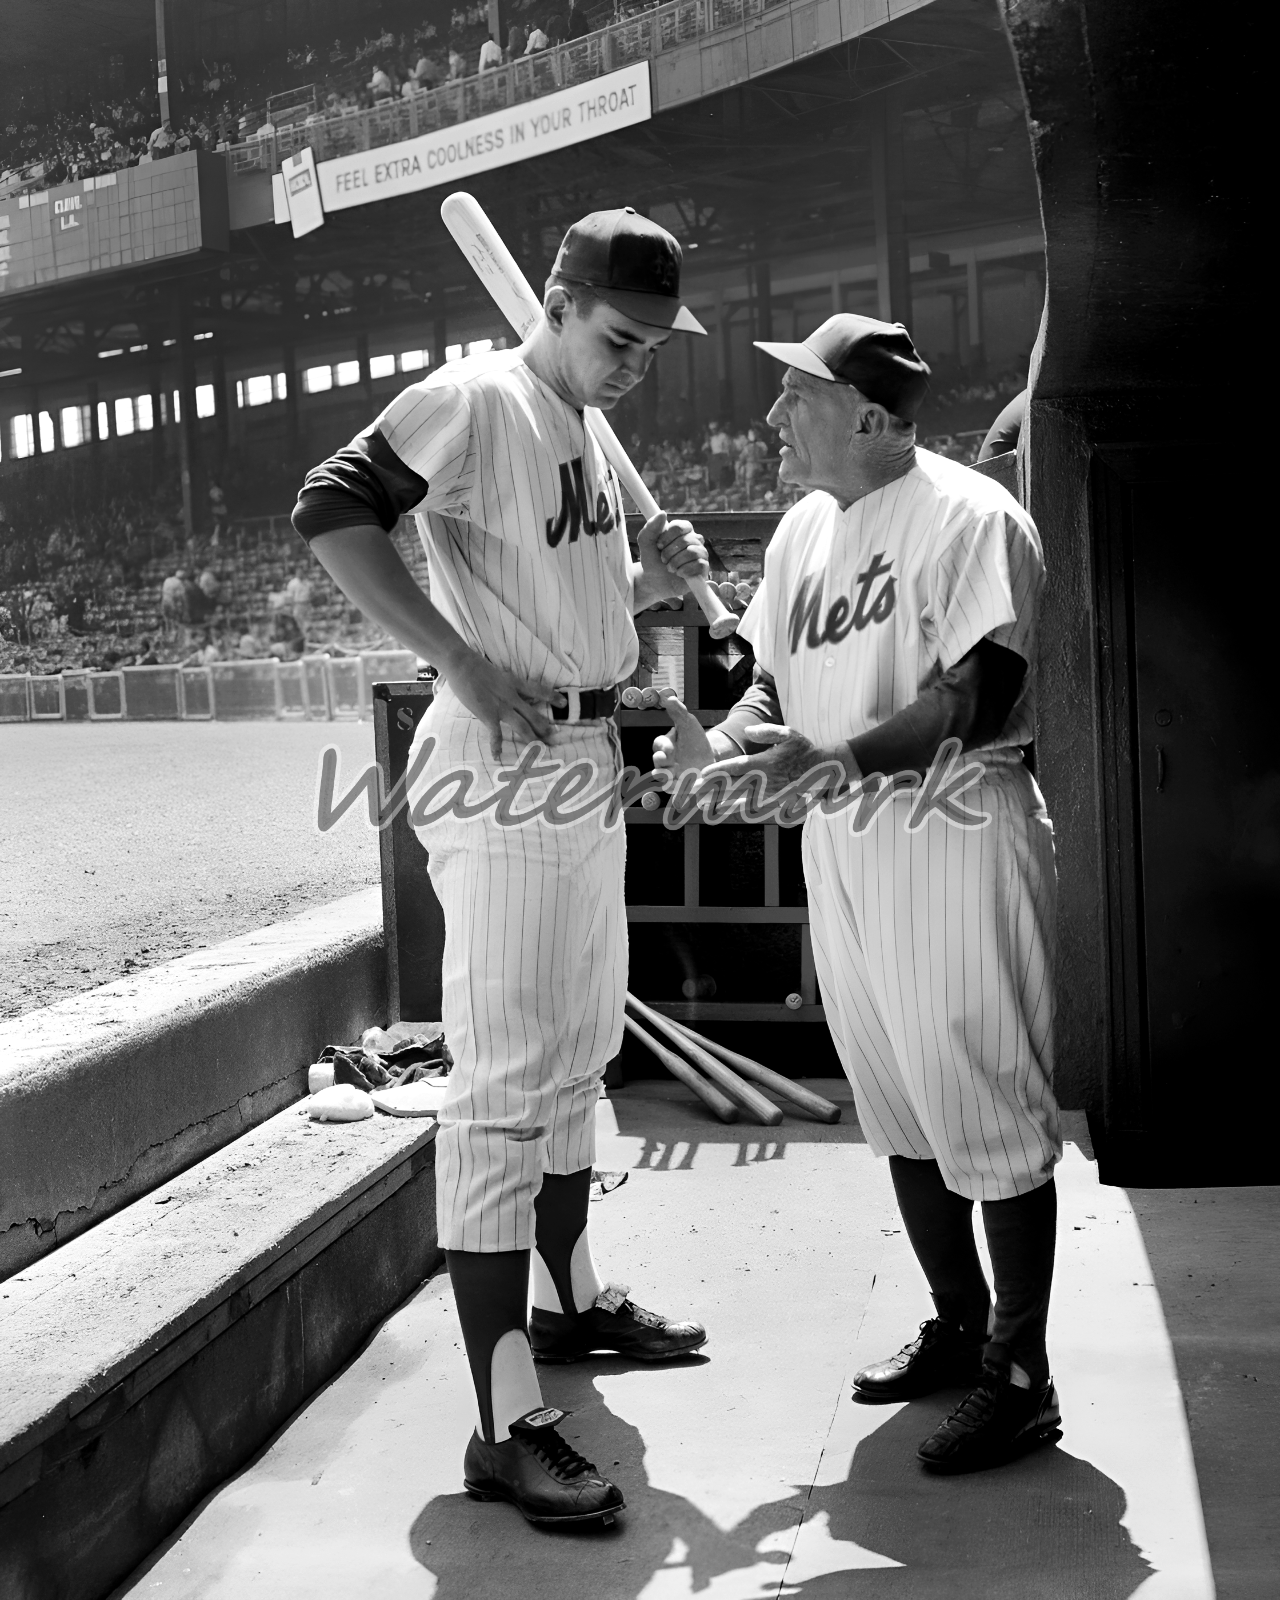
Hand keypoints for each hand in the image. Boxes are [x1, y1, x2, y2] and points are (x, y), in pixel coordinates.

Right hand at [444, 648, 565, 759]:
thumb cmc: (476, 667)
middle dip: (545, 727)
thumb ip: (506, 684)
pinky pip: (495, 733)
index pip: (538, 690)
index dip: (552, 696)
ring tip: (539, 748)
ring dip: (531, 738)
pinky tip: (496, 756)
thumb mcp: (498, 674)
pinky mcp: (488, 715)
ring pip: (521, 725)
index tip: (564, 703)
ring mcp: (501, 707)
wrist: (462, 664)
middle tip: (555, 738)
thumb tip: (511, 691)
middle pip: (533, 714)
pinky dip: (496, 746)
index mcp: (514, 683)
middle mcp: (512, 696)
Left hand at [637, 511, 708, 602]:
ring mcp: (701, 554)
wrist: (654, 581)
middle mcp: (695, 539)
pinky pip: (700, 565)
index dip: (667, 537)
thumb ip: (651, 527)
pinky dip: (685, 570)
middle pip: (685, 540)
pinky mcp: (704, 568)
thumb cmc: (652, 560)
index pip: (680, 526)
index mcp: (683, 530)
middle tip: (663, 560)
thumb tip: (663, 513)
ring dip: (675, 562)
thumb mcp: (646, 543)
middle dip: (669, 552)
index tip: (658, 546)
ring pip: (692, 552)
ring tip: (670, 568)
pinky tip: (679, 573)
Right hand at [651, 689, 717, 787]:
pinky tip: (684, 790)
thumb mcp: (689, 724)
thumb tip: (668, 697)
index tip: (669, 747)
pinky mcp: (680, 788)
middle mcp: (664, 761)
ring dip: (665, 778)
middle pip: (657, 763)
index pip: (658, 744)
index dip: (662, 746)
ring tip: (670, 777)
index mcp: (665, 745)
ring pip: (662, 779)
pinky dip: (677, 792)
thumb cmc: (695, 740)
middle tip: (665, 761)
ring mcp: (671, 776)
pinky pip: (674, 791)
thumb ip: (678, 712)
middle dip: (659, 762)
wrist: (710, 758)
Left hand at [702, 724, 855, 799]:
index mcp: (766, 764)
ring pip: (738, 797)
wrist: (820, 771)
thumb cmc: (802, 750)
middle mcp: (765, 781)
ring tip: (698, 801)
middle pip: (732, 785)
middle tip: (691, 789)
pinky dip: (732, 806)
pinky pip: (748, 804)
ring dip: (717, 799)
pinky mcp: (770, 801)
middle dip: (711, 788)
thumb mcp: (788, 734)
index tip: (702, 773)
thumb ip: (767, 731)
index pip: (738, 767)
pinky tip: (719, 808)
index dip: (719, 771)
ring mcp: (767, 793)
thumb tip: (748, 730)